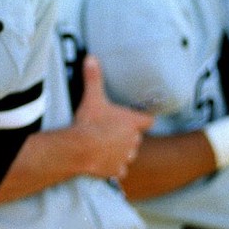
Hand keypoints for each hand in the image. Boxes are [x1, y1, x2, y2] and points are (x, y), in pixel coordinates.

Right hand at [72, 55, 153, 179]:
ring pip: (128, 154)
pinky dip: (112, 166)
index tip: (136, 118)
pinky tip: (102, 161)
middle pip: (136, 138)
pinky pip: (118, 169)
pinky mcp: (115, 170)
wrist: (80, 149)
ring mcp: (125, 157)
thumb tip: (91, 58)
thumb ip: (94, 77)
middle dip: (126, 135)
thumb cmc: (90, 123)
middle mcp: (133, 141)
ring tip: (105, 145)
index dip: (142, 119)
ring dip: (120, 150)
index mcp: (131, 123)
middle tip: (110, 130)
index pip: (148, 121)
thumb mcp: (92, 97)